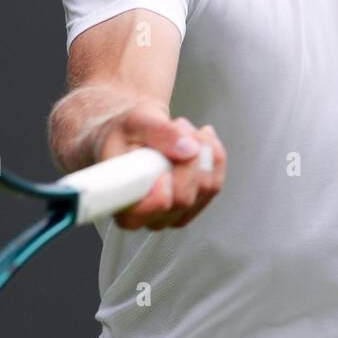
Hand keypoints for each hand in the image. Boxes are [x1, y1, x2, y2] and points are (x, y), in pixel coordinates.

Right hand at [94, 102, 225, 230]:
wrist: (135, 136)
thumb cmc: (127, 134)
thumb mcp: (136, 121)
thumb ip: (159, 133)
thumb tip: (188, 149)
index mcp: (121, 201)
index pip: (139, 214)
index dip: (157, 197)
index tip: (165, 173)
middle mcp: (147, 216)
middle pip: (183, 198)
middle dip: (189, 157)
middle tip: (178, 126)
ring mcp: (173, 213)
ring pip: (205, 189)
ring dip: (203, 151)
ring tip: (184, 129)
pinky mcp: (195, 204)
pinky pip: (216, 183)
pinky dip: (214, 156)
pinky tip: (200, 140)